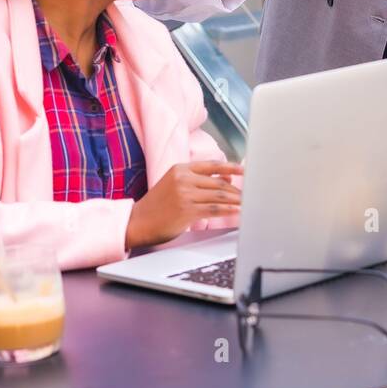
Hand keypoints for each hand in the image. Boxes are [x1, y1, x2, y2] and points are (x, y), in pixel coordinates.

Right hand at [125, 161, 243, 247]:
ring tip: (247, 203)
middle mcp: (183, 179)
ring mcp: (185, 194)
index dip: (231, 167)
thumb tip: (226, 177)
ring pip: (219, 195)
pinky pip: (214, 209)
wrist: (137, 222)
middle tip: (249, 194)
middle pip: (219, 182)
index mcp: (180, 169)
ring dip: (236, 200)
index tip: (245, 170)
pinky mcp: (187, 210)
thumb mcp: (175, 185)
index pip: (212, 165)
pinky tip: (237, 212)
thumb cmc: (157, 206)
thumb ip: (199, 180)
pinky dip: (229, 210)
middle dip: (236, 189)